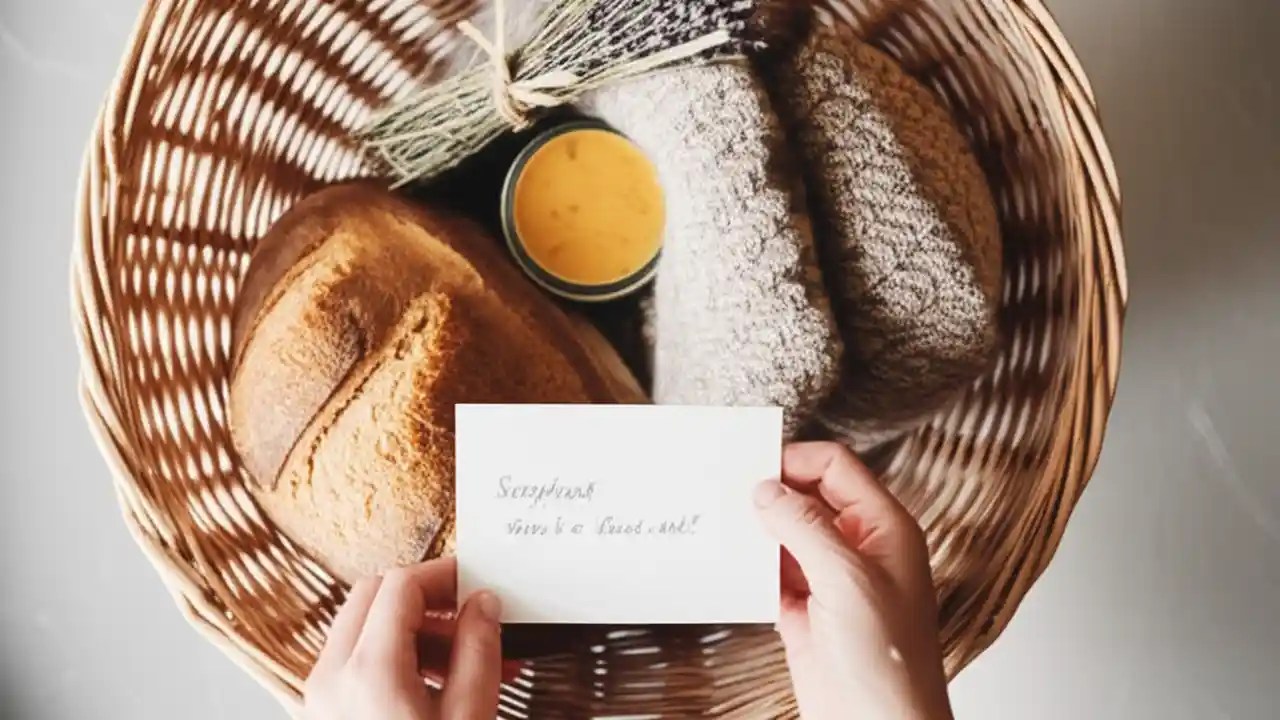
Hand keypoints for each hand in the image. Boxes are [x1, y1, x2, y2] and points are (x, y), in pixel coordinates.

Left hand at [304, 558, 503, 719]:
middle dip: (426, 597)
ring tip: (463, 659)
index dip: (443, 574)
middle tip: (468, 614)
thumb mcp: (468, 716)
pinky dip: (393, 655)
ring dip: (413, 628)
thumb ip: (479, 653)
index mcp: (370, 672)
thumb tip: (484, 605)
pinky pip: (354, 658)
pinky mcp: (323, 709)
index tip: (474, 584)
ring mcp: (321, 694)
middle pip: (373, 594)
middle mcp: (332, 676)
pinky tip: (434, 680)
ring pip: (362, 625)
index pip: (400, 584)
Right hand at [755, 442, 952, 719]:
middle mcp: (858, 549)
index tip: (754, 468)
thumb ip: (806, 528)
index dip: (796, 461)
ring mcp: (829, 581)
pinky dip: (749, 567)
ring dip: (756, 531)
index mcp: (884, 529)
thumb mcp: (848, 581)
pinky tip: (730, 563)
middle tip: (730, 493)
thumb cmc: (890, 664)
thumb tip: (768, 490)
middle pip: (807, 496)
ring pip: (785, 535)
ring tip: (723, 525)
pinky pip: (770, 574)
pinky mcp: (803, 612)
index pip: (836, 468)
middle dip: (771, 493)